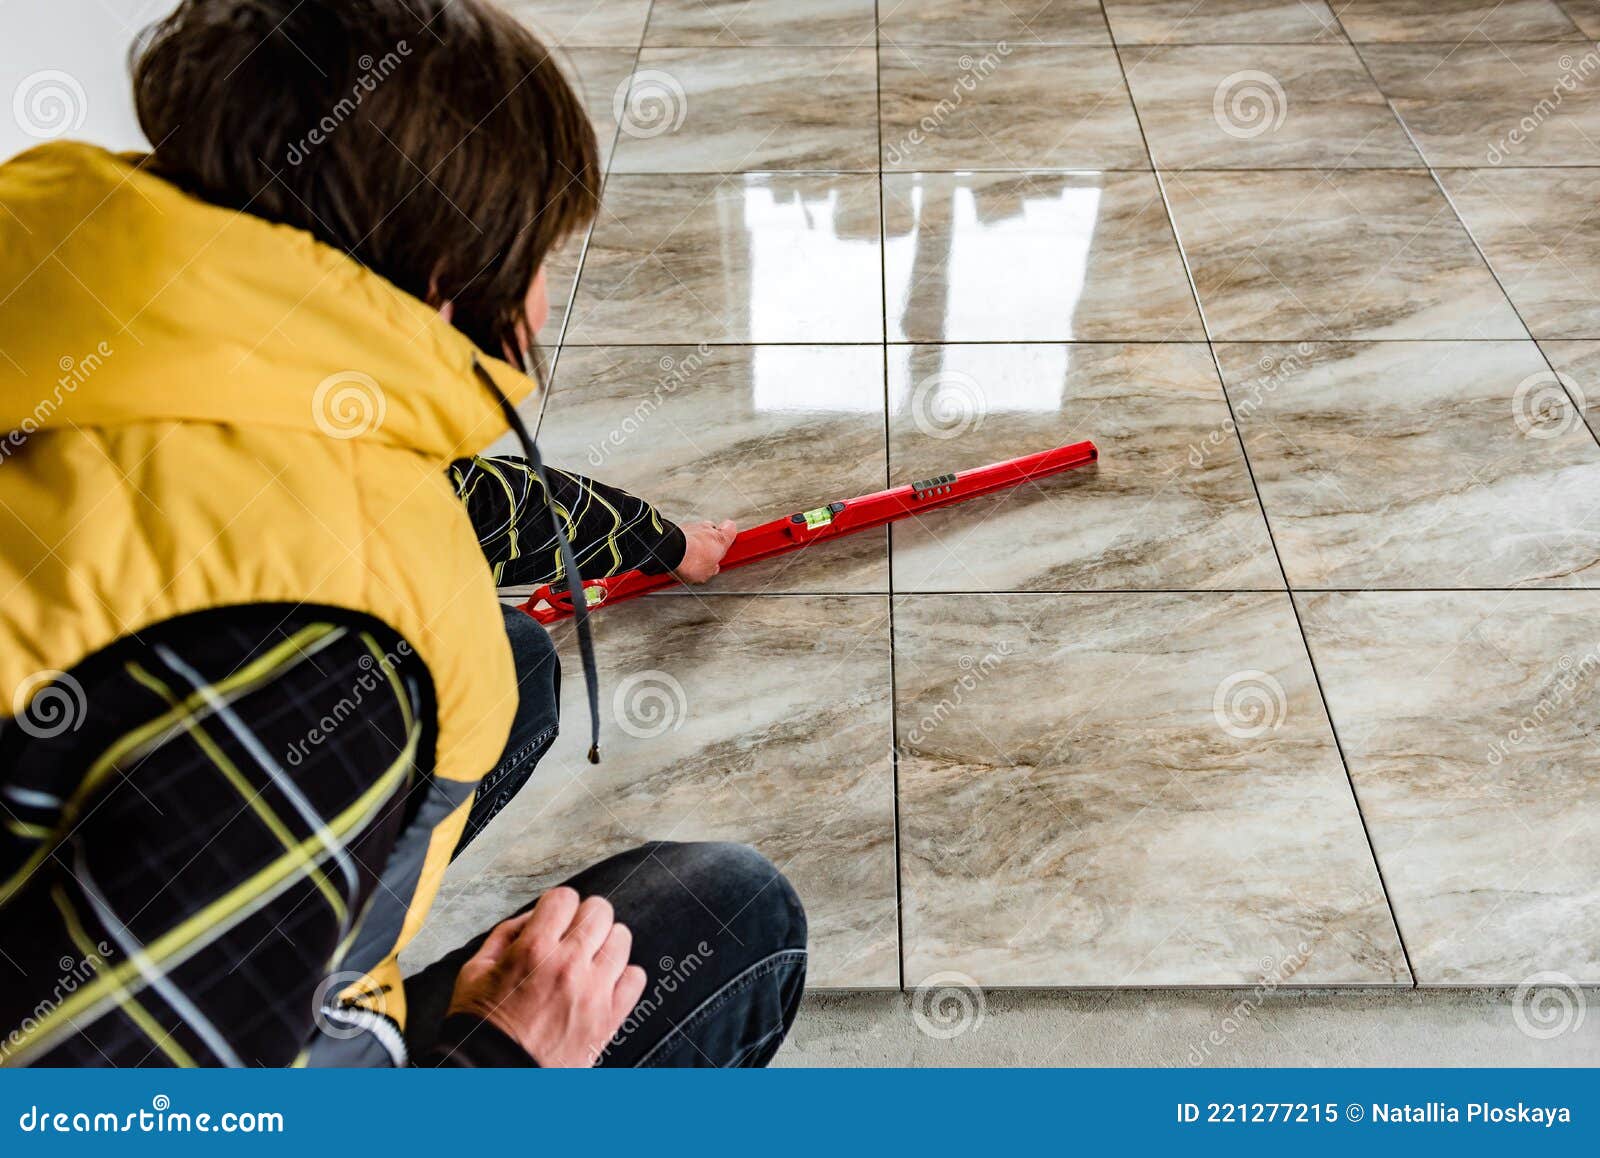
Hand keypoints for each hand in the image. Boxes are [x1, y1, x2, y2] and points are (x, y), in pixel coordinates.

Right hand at [446, 887, 645, 1066]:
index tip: (553, 917)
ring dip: (604, 943)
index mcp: (533, 950)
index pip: (565, 898)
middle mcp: (568, 966)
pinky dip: (623, 976)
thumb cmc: (483, 1027)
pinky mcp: (609, 1018)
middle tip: (571, 934)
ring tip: (588, 958)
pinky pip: (636, 978)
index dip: (557, 904)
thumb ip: (506, 934)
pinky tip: (604, 982)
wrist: (496, 1075)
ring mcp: (594, 992)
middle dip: (583, 917)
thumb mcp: (475, 970)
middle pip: (599, 911)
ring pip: (621, 938)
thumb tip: (533, 917)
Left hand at [674, 519, 735, 583]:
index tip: (727, 544)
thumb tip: (712, 569)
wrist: (670, 552)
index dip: (729, 536)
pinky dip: (682, 543)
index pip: (731, 529)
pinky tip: (679, 555)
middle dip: (709, 542)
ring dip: (695, 542)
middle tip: (705, 556)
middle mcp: (707, 529)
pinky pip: (683, 535)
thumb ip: (712, 568)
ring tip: (689, 558)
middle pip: (712, 531)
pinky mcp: (678, 528)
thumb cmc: (691, 560)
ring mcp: (692, 526)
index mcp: (720, 539)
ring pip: (697, 533)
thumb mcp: (707, 573)